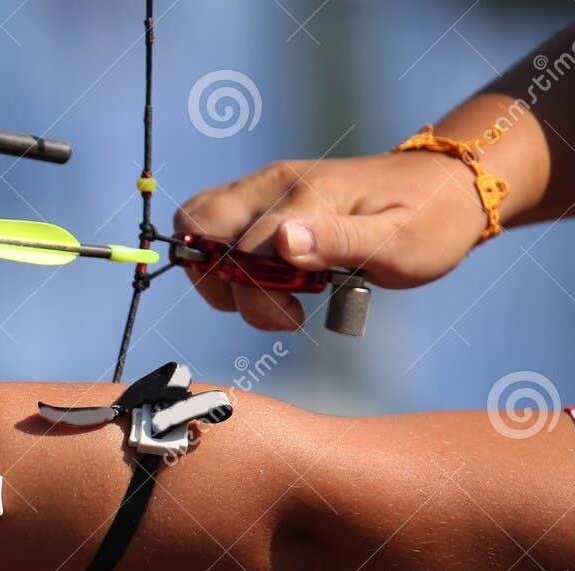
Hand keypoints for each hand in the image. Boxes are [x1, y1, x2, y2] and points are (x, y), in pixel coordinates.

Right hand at [174, 151, 485, 329]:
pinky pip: (216, 227)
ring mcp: (265, 187)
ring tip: (270, 293)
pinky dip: (226, 260)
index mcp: (304, 196)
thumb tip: (281, 242)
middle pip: (196, 227)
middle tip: (268, 301)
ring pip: (197, 227)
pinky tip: (269, 278)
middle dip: (216, 279)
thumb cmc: (429, 222)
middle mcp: (273, 184)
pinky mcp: (265, 196)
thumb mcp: (398, 243)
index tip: (297, 314)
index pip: (240, 250)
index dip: (256, 296)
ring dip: (218, 272)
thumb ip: (337, 242)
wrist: (446, 188)